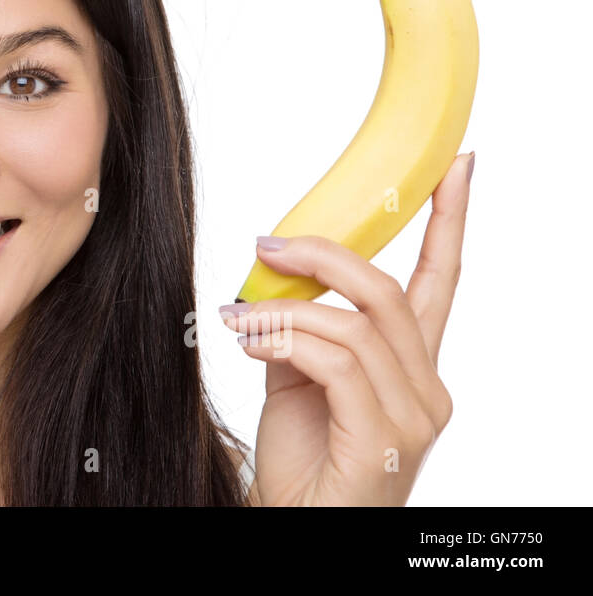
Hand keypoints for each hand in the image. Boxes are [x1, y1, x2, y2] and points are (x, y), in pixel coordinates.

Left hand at [219, 151, 472, 505]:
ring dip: (287, 309)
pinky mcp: (381, 441)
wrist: (296, 528)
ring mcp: (412, 419)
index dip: (449, 222)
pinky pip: (336, 364)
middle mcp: (427, 390)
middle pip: (389, 292)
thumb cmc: (302, 461)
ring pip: (356, 325)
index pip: (440, 281)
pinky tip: (251, 345)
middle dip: (326, 255)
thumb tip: (278, 271)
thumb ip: (306, 327)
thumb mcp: (301, 378)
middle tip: (268, 245)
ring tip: (239, 317)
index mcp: (414, 369)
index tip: (456, 167)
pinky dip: (286, 343)